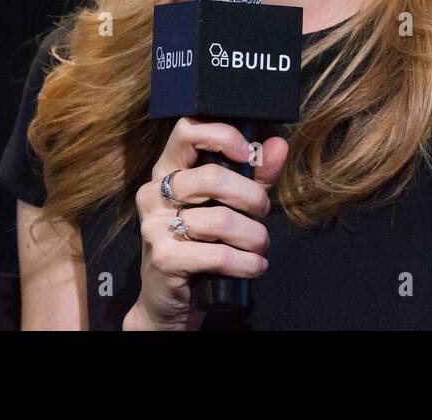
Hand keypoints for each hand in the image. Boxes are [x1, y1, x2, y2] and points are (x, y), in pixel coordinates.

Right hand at [123, 116, 288, 329]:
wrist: (169, 301)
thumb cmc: (201, 245)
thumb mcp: (230, 204)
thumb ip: (254, 175)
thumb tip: (279, 145)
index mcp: (166, 170)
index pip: (187, 130)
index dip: (222, 135)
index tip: (248, 153)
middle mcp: (153, 193)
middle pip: (212, 176)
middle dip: (252, 197)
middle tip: (263, 212)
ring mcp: (154, 226)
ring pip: (220, 220)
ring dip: (254, 236)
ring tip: (259, 245)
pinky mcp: (163, 259)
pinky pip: (218, 255)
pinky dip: (247, 263)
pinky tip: (255, 266)